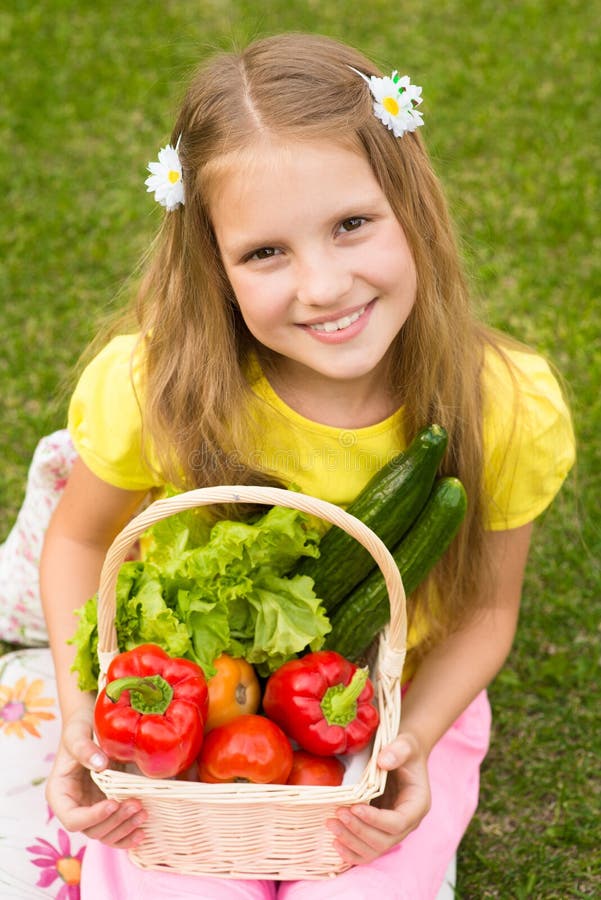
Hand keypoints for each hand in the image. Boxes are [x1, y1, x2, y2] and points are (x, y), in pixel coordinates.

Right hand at [46, 702, 146, 848]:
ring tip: (144, 813)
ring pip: (106, 834)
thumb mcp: (77, 734)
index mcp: (60, 794)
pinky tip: (143, 831)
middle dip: (115, 822)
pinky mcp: (108, 809)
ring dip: (125, 829)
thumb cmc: (80, 729)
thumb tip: (100, 765)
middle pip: (92, 830)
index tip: (113, 802)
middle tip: (137, 804)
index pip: (72, 819)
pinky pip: (116, 832)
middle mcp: (75, 807)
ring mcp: (92, 810)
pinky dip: (128, 835)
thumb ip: (84, 749)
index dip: (92, 817)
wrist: (93, 725)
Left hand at [326, 732, 430, 864]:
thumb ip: (398, 750)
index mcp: (417, 804)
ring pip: (374, 849)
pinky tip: (335, 841)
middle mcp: (407, 823)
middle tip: (337, 814)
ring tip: (331, 824)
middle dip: (359, 830)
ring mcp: (393, 830)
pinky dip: (351, 851)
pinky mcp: (380, 831)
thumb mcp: (406, 744)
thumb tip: (382, 762)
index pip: (398, 822)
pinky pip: (367, 850)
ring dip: (351, 841)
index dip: (376, 820)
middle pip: (384, 840)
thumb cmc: (405, 749)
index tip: (354, 807)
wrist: (402, 754)